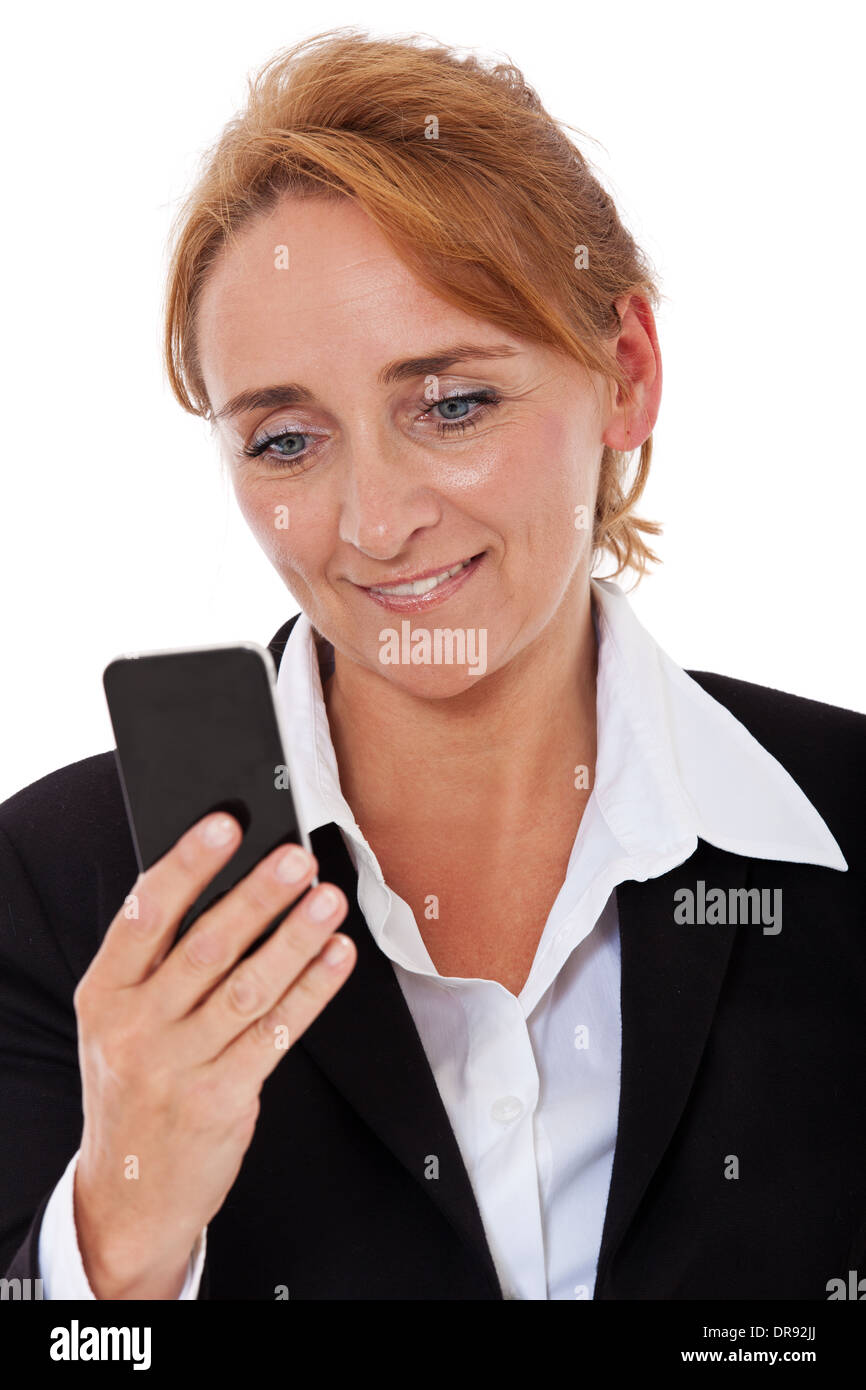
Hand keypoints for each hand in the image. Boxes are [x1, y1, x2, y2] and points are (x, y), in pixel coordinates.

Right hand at [72, 811, 354, 1297]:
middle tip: (298, 859)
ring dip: (295, 939)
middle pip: (205, 947)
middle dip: (257, 897)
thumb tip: (229, 880)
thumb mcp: (119, 1021)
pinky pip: (275, 1033)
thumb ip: (159, 962)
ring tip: (328, 900)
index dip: (187, 865)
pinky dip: (312, 991)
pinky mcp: (221, 1098)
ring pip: (248, 988)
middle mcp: (135, 1027)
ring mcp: (178, 1066)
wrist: (127, 1193)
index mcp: (104, 993)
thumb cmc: (133, 1085)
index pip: (145, 915)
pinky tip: (336, 958)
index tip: (225, 825)